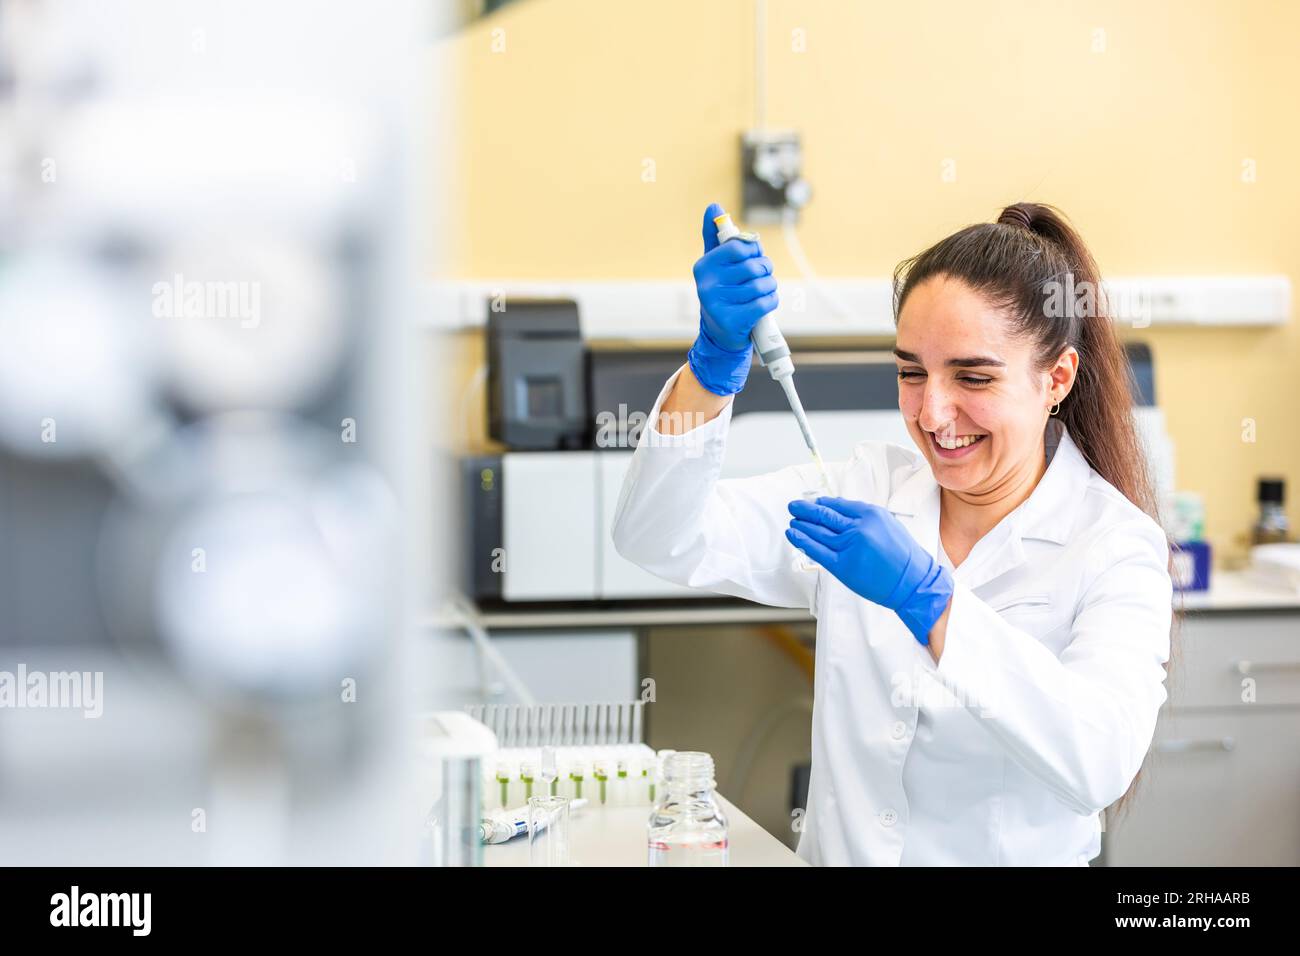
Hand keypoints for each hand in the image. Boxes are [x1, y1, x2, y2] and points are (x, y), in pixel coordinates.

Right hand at [686, 202, 778, 395]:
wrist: (721, 334)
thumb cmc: (723, 292)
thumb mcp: (716, 265)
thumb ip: (717, 237)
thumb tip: (713, 206)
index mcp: (703, 266)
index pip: (739, 247)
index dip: (754, 250)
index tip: (755, 257)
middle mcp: (706, 285)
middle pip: (753, 266)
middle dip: (765, 270)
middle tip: (763, 277)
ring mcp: (717, 305)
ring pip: (762, 285)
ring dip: (769, 288)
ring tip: (763, 292)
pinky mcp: (732, 321)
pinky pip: (765, 303)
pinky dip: (771, 302)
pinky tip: (765, 304)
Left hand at [786, 496, 953, 645]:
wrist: (912, 582)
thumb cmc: (903, 556)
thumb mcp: (888, 525)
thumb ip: (865, 518)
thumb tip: (840, 512)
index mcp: (871, 514)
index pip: (839, 504)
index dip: (823, 503)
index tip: (814, 503)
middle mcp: (858, 528)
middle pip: (825, 515)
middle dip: (806, 509)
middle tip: (794, 506)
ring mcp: (849, 546)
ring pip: (818, 531)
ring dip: (801, 524)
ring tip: (793, 520)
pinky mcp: (842, 566)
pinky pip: (817, 551)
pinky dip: (802, 541)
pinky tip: (793, 534)